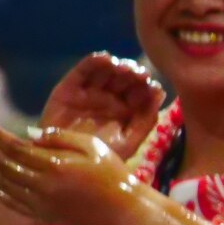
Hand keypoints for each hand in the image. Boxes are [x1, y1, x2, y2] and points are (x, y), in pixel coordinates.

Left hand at [0, 124, 149, 224]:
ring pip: (3, 184)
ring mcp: (41, 204)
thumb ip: (60, 137)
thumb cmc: (115, 175)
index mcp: (56, 166)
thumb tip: (29, 133)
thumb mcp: (94, 147)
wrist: (126, 213)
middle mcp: (43, 186)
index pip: (15, 148)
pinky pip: (11, 202)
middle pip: (4, 165)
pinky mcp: (43, 216)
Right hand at [39, 52, 165, 158]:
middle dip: (134, 75)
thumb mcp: (128, 142)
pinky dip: (93, 63)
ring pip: (106, 72)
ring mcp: (89, 92)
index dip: (146, 87)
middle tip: (140, 75)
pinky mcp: (69, 89)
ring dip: (117, 66)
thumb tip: (160, 92)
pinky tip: (105, 59)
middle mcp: (109, 98)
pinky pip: (82, 72)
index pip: (140, 92)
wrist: (62, 165)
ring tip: (124, 68)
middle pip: (125, 79)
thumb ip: (145, 120)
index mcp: (126, 110)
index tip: (152, 86)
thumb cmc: (97, 158)